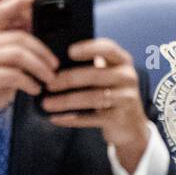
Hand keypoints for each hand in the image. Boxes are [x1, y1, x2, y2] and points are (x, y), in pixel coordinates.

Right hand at [0, 0, 58, 156]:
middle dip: (43, 52)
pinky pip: (15, 74)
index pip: (1, 11)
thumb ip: (15, 48)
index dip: (18, 0)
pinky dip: (30, 84)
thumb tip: (43, 37)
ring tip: (49, 80)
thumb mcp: (4, 65)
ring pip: (19, 55)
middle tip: (55, 67)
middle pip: (19, 37)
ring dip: (40, 68)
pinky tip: (34, 91)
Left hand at [41, 38, 149, 171]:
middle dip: (68, 79)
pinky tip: (55, 119)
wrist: (129, 125)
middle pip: (95, 75)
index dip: (89, 48)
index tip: (69, 52)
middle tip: (47, 85)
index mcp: (122, 61)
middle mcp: (128, 77)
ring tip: (46, 104)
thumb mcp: (104, 76)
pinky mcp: (121, 118)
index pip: (108, 48)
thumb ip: (87, 67)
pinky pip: (91, 118)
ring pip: (92, 98)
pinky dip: (71, 119)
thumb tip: (49, 64)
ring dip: (65, 101)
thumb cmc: (108, 93)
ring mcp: (127, 98)